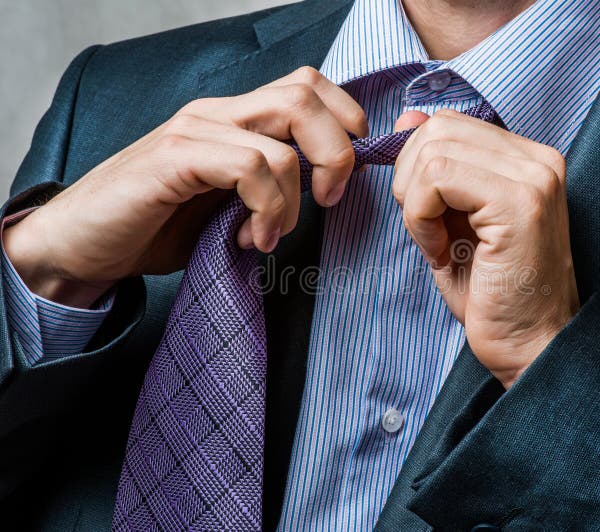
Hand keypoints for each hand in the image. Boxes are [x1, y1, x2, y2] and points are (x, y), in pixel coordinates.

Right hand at [4, 67, 367, 307]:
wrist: (81, 244)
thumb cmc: (156, 226)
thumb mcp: (229, 206)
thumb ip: (270, 190)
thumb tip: (321, 192)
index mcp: (235, 119)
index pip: (308, 88)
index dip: (344, 124)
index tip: (340, 181)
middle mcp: (217, 114)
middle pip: (306, 94)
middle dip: (337, 153)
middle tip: (328, 200)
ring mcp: (194, 131)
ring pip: (282, 136)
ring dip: (294, 198)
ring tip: (270, 236)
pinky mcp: (174, 158)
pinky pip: (248, 166)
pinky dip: (266, 208)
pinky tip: (252, 238)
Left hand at [393, 109, 579, 388]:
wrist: (531, 346)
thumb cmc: (492, 295)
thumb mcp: (452, 221)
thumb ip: (433, 169)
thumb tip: (406, 117)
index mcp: (527, 160)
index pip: (449, 123)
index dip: (417, 165)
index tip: (424, 214)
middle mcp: (538, 159)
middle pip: (438, 128)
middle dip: (409, 179)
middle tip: (425, 228)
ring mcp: (534, 178)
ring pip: (434, 150)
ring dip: (415, 202)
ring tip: (437, 243)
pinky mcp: (520, 203)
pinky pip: (438, 179)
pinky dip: (421, 216)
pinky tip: (441, 251)